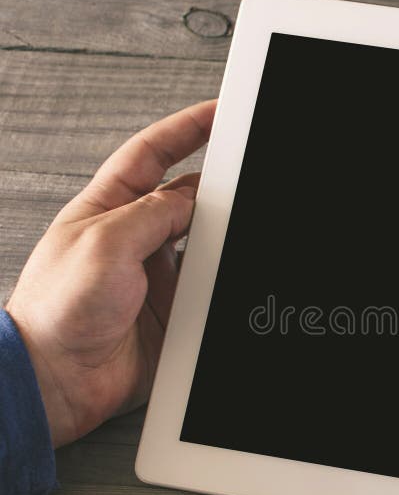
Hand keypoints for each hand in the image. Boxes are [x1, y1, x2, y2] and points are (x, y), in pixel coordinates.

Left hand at [6, 100, 215, 447]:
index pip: (151, 154)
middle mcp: (134, 238)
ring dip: (222, 236)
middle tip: (247, 173)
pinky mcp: (173, 308)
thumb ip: (152, 214)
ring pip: (204, 240)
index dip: (185, 129)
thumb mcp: (104, 245)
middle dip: (216, 183)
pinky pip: (209, 284)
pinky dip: (224, 278)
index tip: (219, 113)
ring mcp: (156, 274)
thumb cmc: (56, 312)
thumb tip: (190, 198)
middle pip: (186, 197)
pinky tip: (230, 274)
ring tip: (239, 230)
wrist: (58, 381)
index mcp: (106, 209)